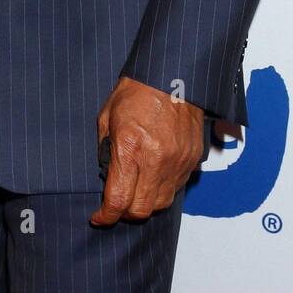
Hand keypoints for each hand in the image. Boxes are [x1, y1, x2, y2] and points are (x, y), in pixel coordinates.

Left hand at [90, 77, 204, 225]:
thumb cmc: (136, 92)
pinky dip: (163, 188)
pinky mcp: (192, 159)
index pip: (118, 199)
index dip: (106, 215)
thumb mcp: (107, 117)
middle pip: (141, 210)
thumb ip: (105, 149)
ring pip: (161, 203)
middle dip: (125, 212)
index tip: (100, 217)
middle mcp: (156, 159)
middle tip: (117, 202)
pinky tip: (154, 174)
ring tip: (137, 187)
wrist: (172, 75)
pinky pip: (177, 187)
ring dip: (146, 202)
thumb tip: (106, 175)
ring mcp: (178, 161)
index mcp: (131, 147)